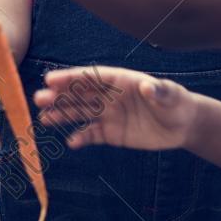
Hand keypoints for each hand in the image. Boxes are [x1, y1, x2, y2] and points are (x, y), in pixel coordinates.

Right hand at [33, 66, 199, 151]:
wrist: (182, 126)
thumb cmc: (177, 104)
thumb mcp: (171, 96)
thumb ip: (159, 90)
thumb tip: (148, 86)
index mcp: (120, 81)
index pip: (91, 77)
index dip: (71, 78)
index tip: (51, 79)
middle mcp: (110, 96)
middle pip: (80, 94)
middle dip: (59, 96)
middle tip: (38, 99)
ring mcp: (109, 114)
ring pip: (80, 112)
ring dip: (62, 114)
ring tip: (44, 119)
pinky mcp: (111, 132)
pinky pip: (92, 134)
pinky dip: (81, 138)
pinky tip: (72, 142)